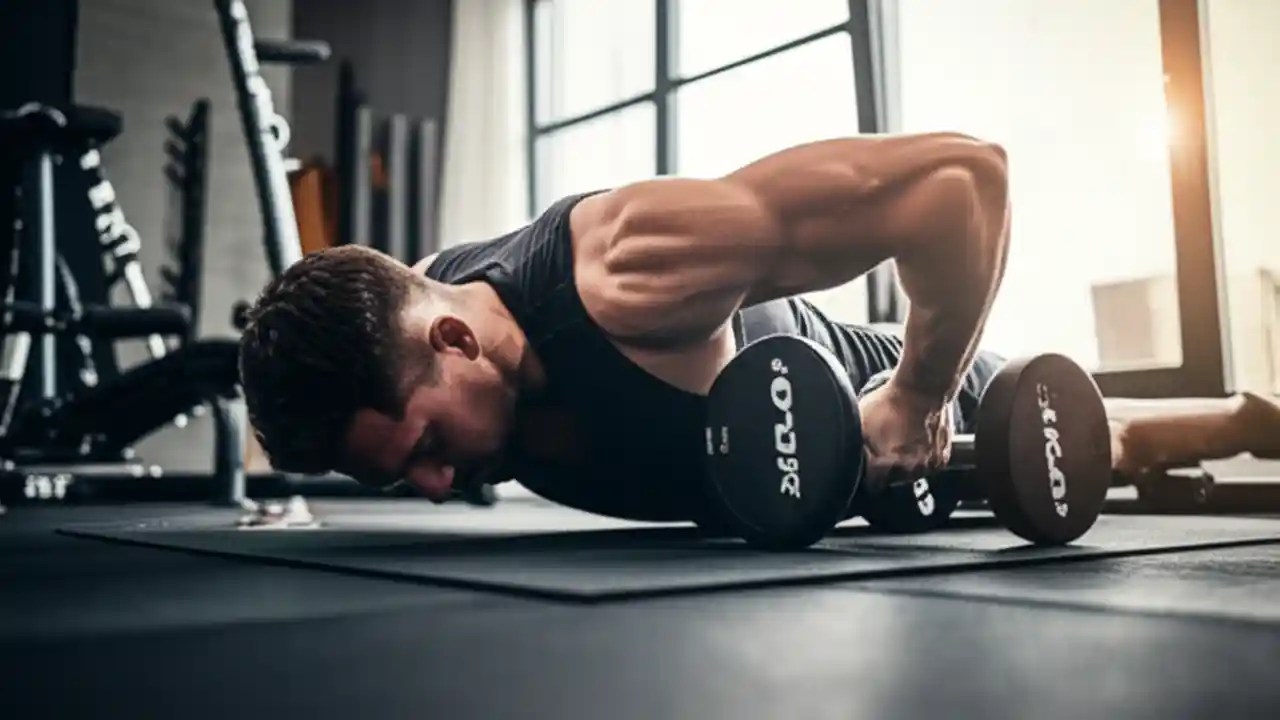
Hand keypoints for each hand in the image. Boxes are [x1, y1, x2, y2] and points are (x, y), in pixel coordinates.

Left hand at [857, 375, 954, 491]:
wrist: (923, 388)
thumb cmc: (890, 402)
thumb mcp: (861, 421)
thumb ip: (856, 444)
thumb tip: (852, 457)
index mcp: (885, 465)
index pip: (872, 486)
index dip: (866, 476)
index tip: (866, 468)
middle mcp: (908, 470)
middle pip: (892, 482)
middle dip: (886, 471)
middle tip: (883, 451)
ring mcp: (927, 466)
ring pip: (911, 476)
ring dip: (904, 466)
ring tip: (900, 444)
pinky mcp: (942, 459)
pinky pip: (927, 467)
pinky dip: (921, 459)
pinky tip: (915, 442)